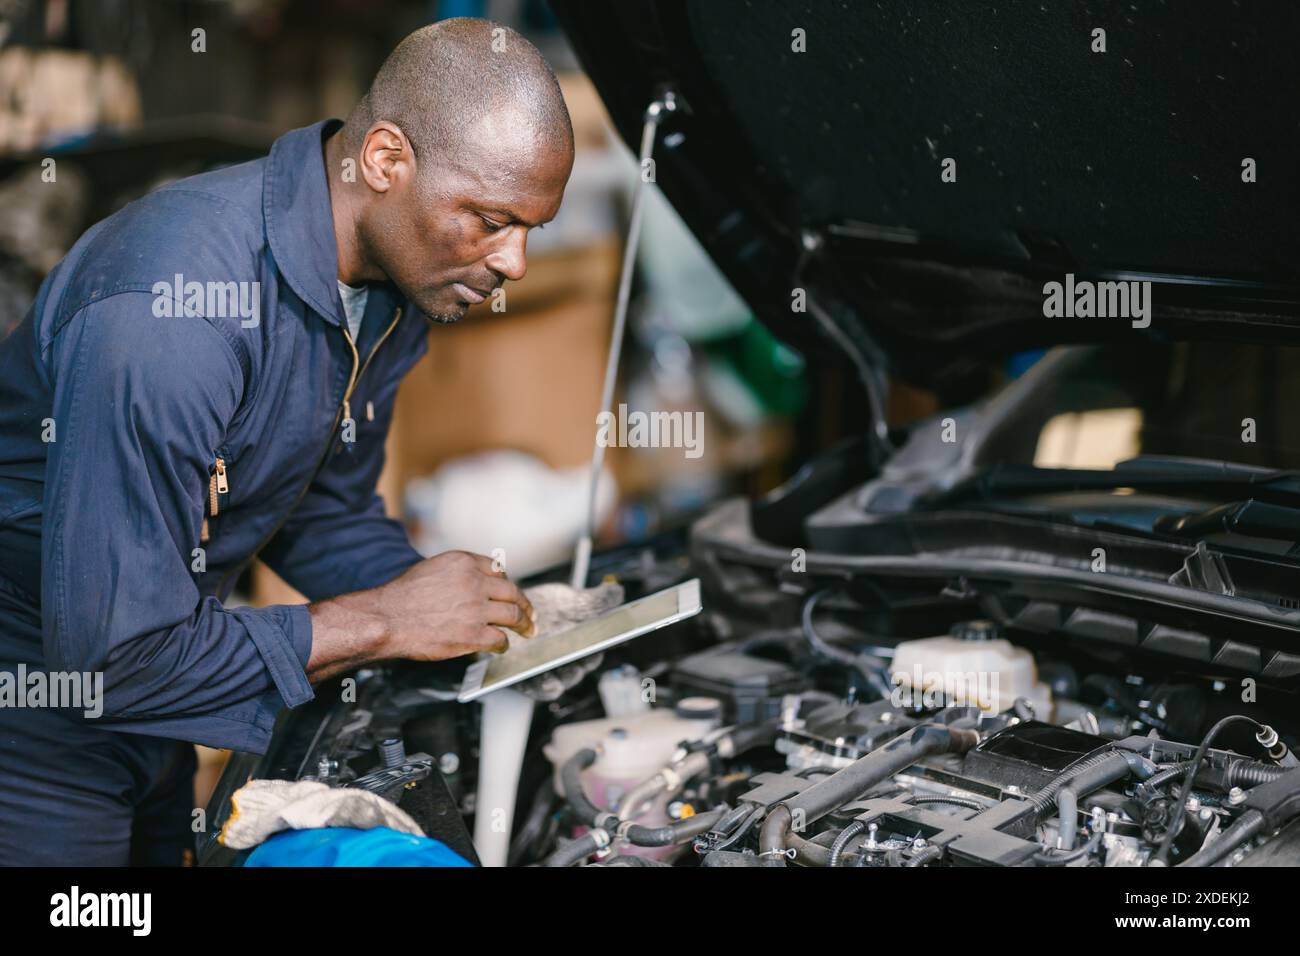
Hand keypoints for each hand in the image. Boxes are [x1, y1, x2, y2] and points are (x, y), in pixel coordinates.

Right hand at [306, 551, 534, 680]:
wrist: (387, 618)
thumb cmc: (402, 596)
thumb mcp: (432, 569)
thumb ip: (457, 573)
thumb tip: (473, 583)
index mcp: (464, 563)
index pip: (498, 569)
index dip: (507, 582)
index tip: (511, 591)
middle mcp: (475, 583)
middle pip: (512, 592)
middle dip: (525, 604)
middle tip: (531, 613)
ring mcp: (476, 609)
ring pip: (513, 616)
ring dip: (524, 624)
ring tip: (528, 630)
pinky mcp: (473, 635)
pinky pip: (500, 639)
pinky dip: (503, 644)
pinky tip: (502, 646)